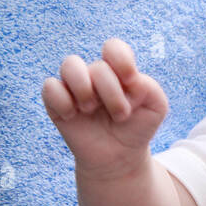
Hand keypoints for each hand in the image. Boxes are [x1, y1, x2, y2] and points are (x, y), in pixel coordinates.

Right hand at [41, 38, 167, 177]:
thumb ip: (150, 87)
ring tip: (91, 110)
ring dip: (85, 91)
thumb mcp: (155, 107)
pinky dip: (63, 103)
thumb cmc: (137, 127)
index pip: (113, 47)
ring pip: (69, 64)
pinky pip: (50, 88)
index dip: (122, 62)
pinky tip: (73, 117)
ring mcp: (73, 86)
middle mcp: (94, 74)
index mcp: (118, 69)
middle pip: (99, 67)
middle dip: (113, 96)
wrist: (119, 157)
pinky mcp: (55, 102)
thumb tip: (126, 80)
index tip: (131, 83)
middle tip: (120, 116)